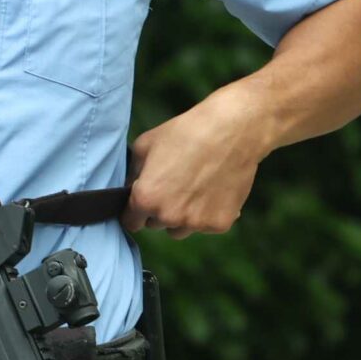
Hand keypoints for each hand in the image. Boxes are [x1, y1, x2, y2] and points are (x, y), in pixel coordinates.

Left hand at [123, 92, 268, 237]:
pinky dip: (208, 213)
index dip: (135, 211)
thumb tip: (130, 188)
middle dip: (160, 210)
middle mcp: (168, 216)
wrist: (230, 130)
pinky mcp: (220, 224)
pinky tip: (214, 188)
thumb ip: (132, 173)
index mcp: (145, 199)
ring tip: (194, 187)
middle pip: (156, 225)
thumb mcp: (144, 145)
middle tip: (174, 185)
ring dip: (182, 216)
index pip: (131, 222)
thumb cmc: (185, 133)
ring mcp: (196, 223)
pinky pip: (206, 225)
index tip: (143, 202)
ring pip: (181, 229)